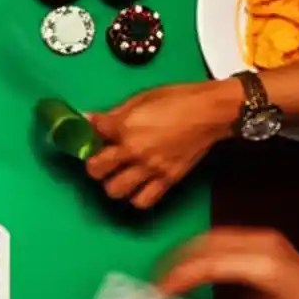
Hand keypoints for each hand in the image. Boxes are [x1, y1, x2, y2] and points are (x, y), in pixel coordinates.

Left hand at [86, 80, 240, 208]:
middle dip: (93, 166)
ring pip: (115, 190)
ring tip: (118, 176)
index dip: (86, 136)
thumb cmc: (177, 99)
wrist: (212, 112)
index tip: (89, 136)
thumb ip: (113, 114)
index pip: (90, 136)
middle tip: (100, 161)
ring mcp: (151, 168)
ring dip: (111, 184)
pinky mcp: (168, 179)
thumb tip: (89, 118)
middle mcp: (134, 151)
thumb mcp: (140, 98)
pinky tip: (136, 187)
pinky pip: (144, 200)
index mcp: (125, 127)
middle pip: (96, 170)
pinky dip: (136, 197)